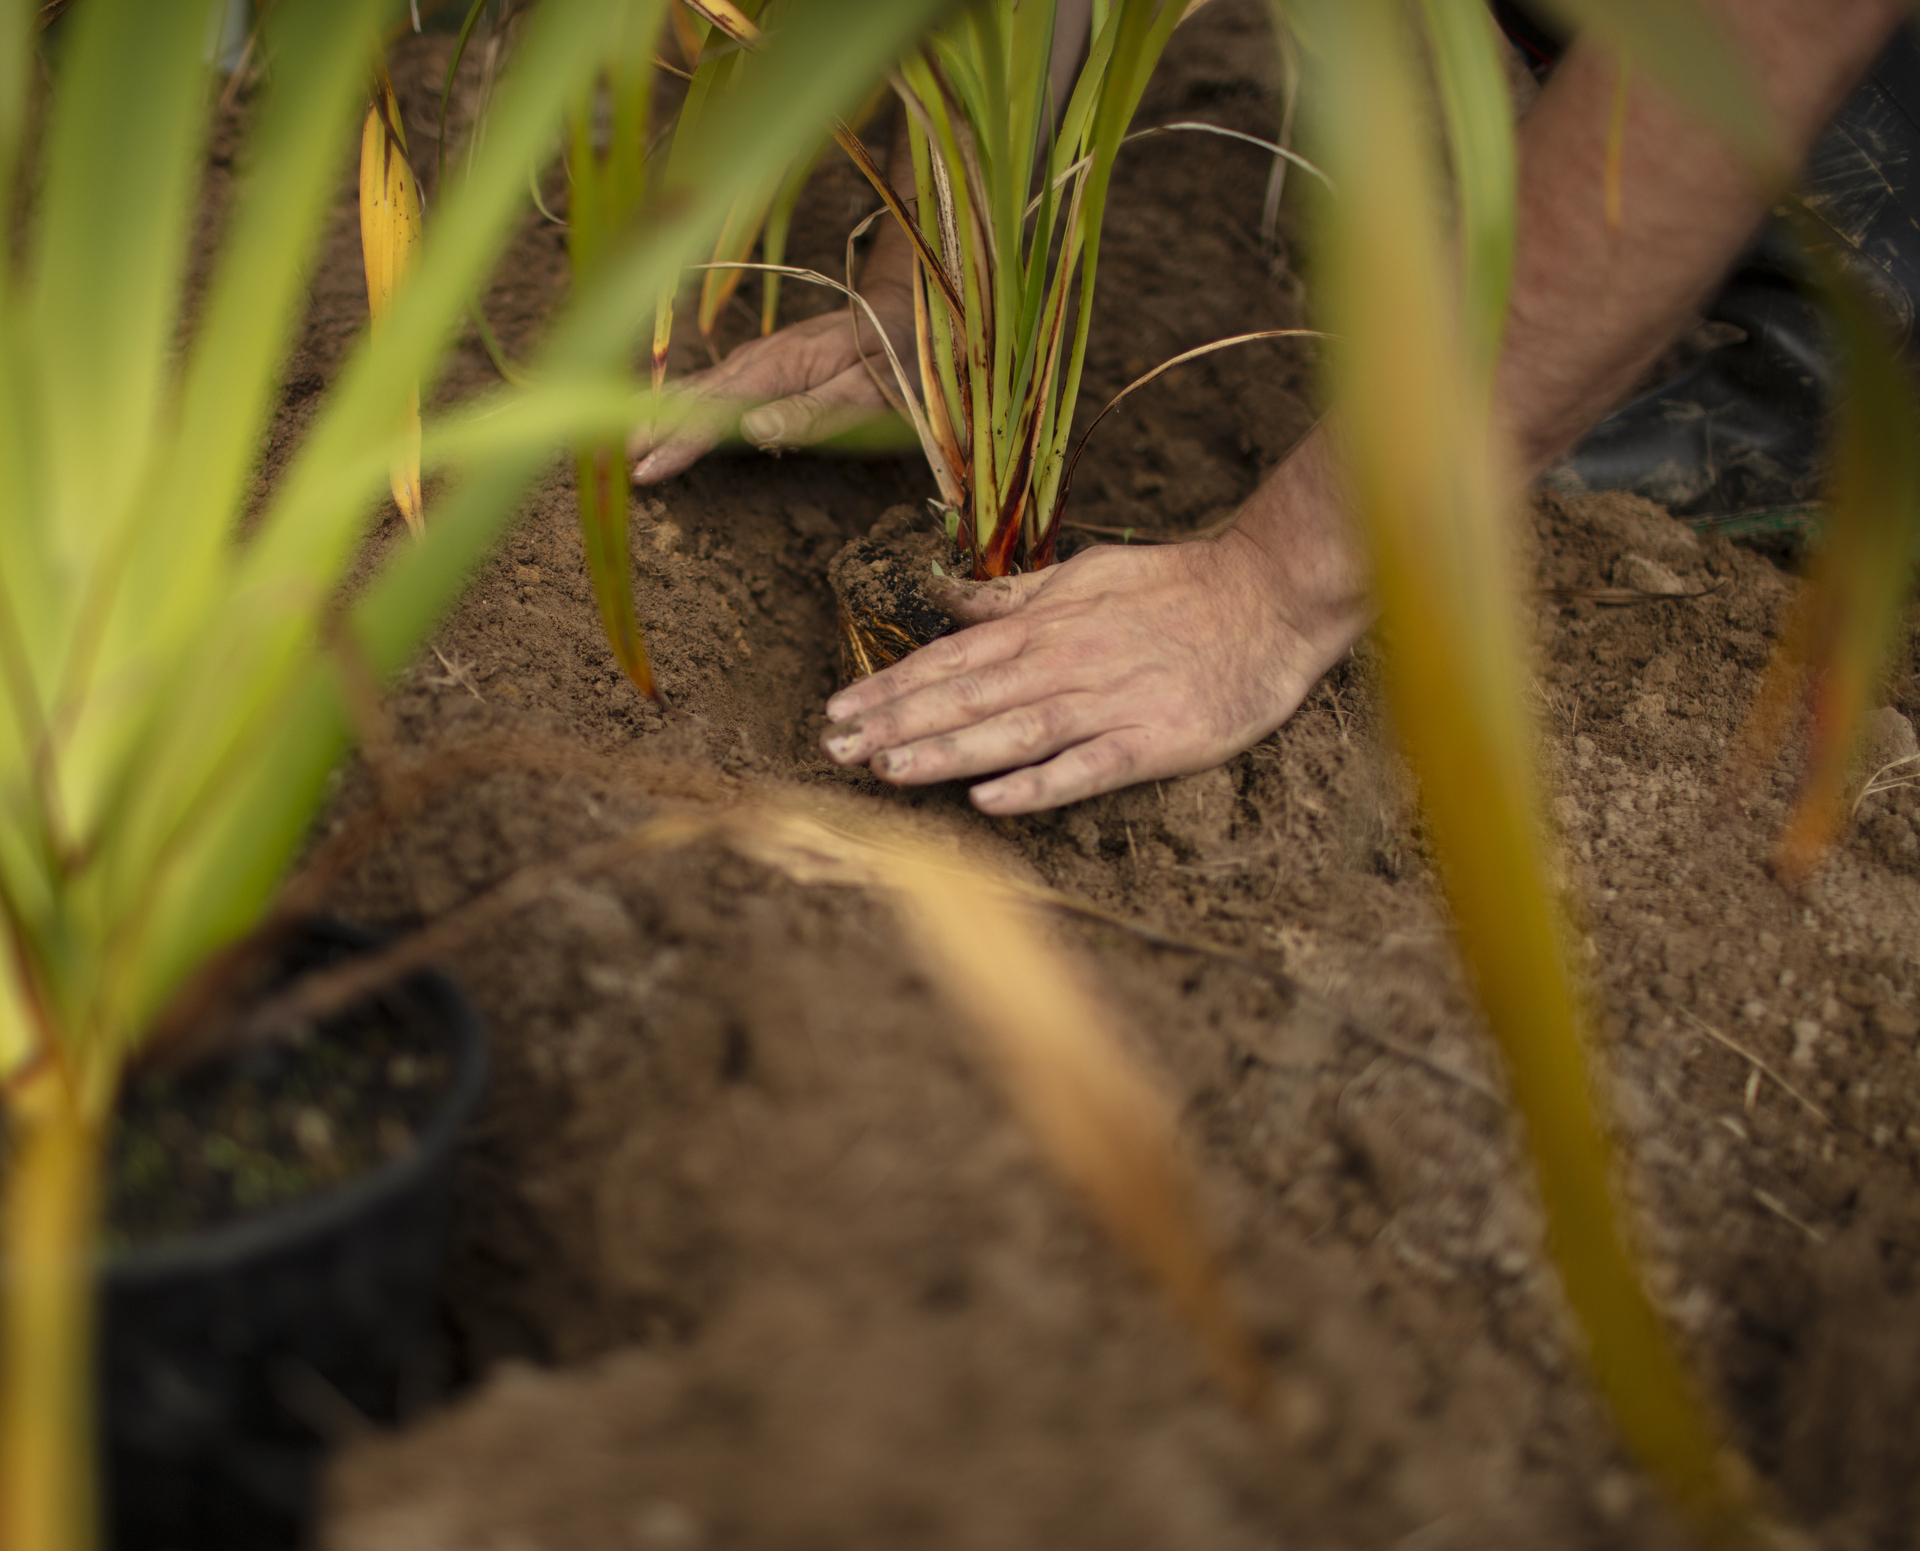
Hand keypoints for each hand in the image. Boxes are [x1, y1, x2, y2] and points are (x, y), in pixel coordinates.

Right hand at [630, 284, 915, 484]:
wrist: (901, 313)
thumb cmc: (891, 358)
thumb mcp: (866, 392)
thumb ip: (811, 412)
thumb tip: (752, 431)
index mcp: (779, 365)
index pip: (717, 410)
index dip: (678, 441)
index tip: (645, 468)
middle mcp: (757, 359)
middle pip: (691, 397)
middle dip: (647, 426)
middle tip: (605, 459)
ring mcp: (754, 361)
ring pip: (692, 389)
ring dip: (652, 414)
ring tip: (614, 440)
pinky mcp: (756, 368)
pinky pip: (706, 388)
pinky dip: (673, 403)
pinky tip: (651, 417)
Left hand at [818, 438, 1370, 813]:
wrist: (1268, 597)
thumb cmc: (1176, 587)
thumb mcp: (1085, 574)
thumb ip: (1013, 596)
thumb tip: (946, 598)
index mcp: (1045, 625)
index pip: (951, 658)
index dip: (892, 686)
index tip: (838, 711)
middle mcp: (1064, 662)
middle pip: (966, 698)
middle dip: (896, 724)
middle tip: (835, 750)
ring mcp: (1107, 703)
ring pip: (1012, 731)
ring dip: (947, 752)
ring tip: (889, 771)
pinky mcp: (1152, 741)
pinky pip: (1085, 768)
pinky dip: (1038, 783)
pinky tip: (991, 801)